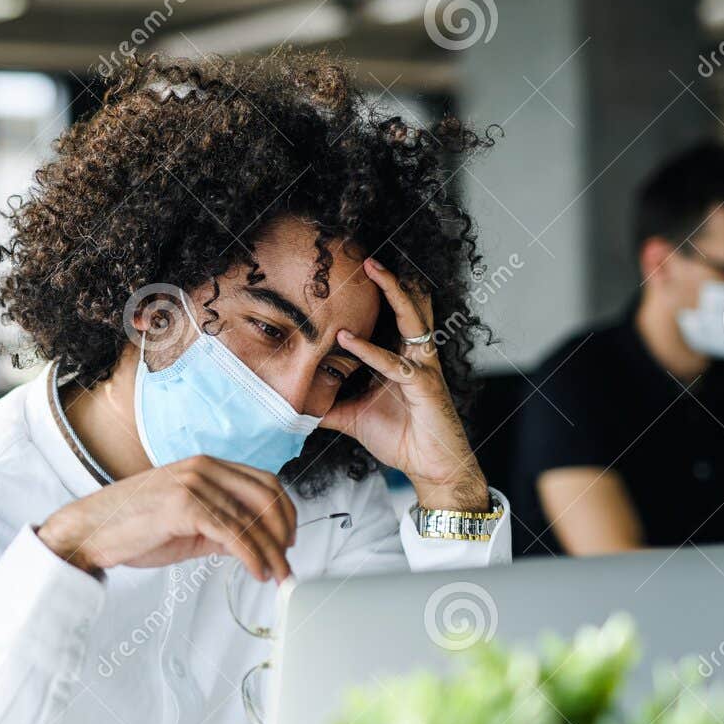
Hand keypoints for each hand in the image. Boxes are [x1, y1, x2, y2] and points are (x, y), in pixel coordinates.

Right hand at [36, 455, 296, 580]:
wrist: (89, 530)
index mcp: (204, 466)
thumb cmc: (130, 526)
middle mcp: (203, 468)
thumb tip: (252, 544)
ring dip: (271, 552)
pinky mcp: (185, 506)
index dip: (284, 512)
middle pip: (266, 495)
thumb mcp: (184, 524)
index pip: (263, 482)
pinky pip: (233, 533)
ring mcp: (194, 484)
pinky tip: (256, 572)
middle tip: (287, 560)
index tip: (288, 539)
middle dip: (284, 532)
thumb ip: (219, 527)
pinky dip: (252, 556)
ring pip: (252, 519)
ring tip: (276, 575)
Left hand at [322, 258, 488, 510]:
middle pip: (406, 307)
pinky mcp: (425, 386)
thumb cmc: (400, 438)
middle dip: (389, 280)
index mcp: (401, 357)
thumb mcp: (353, 418)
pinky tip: (346, 338)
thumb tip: (293, 404)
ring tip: (374, 270)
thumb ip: (327, 406)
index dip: (378, 294)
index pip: (391, 317)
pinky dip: (370, 351)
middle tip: (367, 255)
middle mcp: (415, 356)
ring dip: (392, 294)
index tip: (353, 273)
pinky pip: (395, 364)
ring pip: (410, 320)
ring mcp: (422, 368)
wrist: (430, 468)